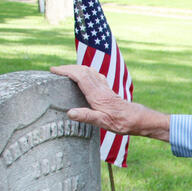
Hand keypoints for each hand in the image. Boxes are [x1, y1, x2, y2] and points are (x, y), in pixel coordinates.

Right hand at [50, 64, 168, 140]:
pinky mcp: (109, 91)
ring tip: (66, 71)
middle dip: (69, 68)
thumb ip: (86, 116)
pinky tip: (86, 76)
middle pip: (83, 71)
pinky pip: (96, 76)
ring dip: (77, 68)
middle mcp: (101, 88)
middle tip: (56, 69)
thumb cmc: (121, 122)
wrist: (137, 119)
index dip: (66, 71)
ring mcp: (105, 88)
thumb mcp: (103, 122)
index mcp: (96, 94)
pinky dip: (87, 72)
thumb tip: (69, 113)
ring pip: (90, 72)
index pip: (79, 76)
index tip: (54, 70)